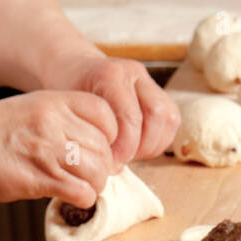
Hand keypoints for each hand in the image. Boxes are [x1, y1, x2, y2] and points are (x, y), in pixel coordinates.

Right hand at [0, 89, 117, 205]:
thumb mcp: (32, 107)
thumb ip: (64, 118)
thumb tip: (93, 141)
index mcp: (55, 101)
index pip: (105, 113)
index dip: (109, 134)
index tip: (100, 146)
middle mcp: (56, 122)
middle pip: (104, 147)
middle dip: (103, 165)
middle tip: (89, 172)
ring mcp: (49, 150)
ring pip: (98, 171)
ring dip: (94, 184)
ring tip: (80, 185)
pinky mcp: (43, 178)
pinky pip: (83, 192)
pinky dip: (83, 199)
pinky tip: (71, 196)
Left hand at [64, 54, 179, 167]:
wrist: (74, 73)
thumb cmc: (69, 95)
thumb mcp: (69, 110)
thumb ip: (87, 132)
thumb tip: (110, 167)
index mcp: (110, 74)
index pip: (130, 117)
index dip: (124, 147)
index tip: (110, 163)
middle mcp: (134, 73)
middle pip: (156, 114)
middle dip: (141, 146)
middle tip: (121, 161)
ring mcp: (148, 82)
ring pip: (169, 118)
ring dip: (153, 145)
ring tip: (130, 156)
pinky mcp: (159, 94)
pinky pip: (171, 123)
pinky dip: (158, 142)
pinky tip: (138, 150)